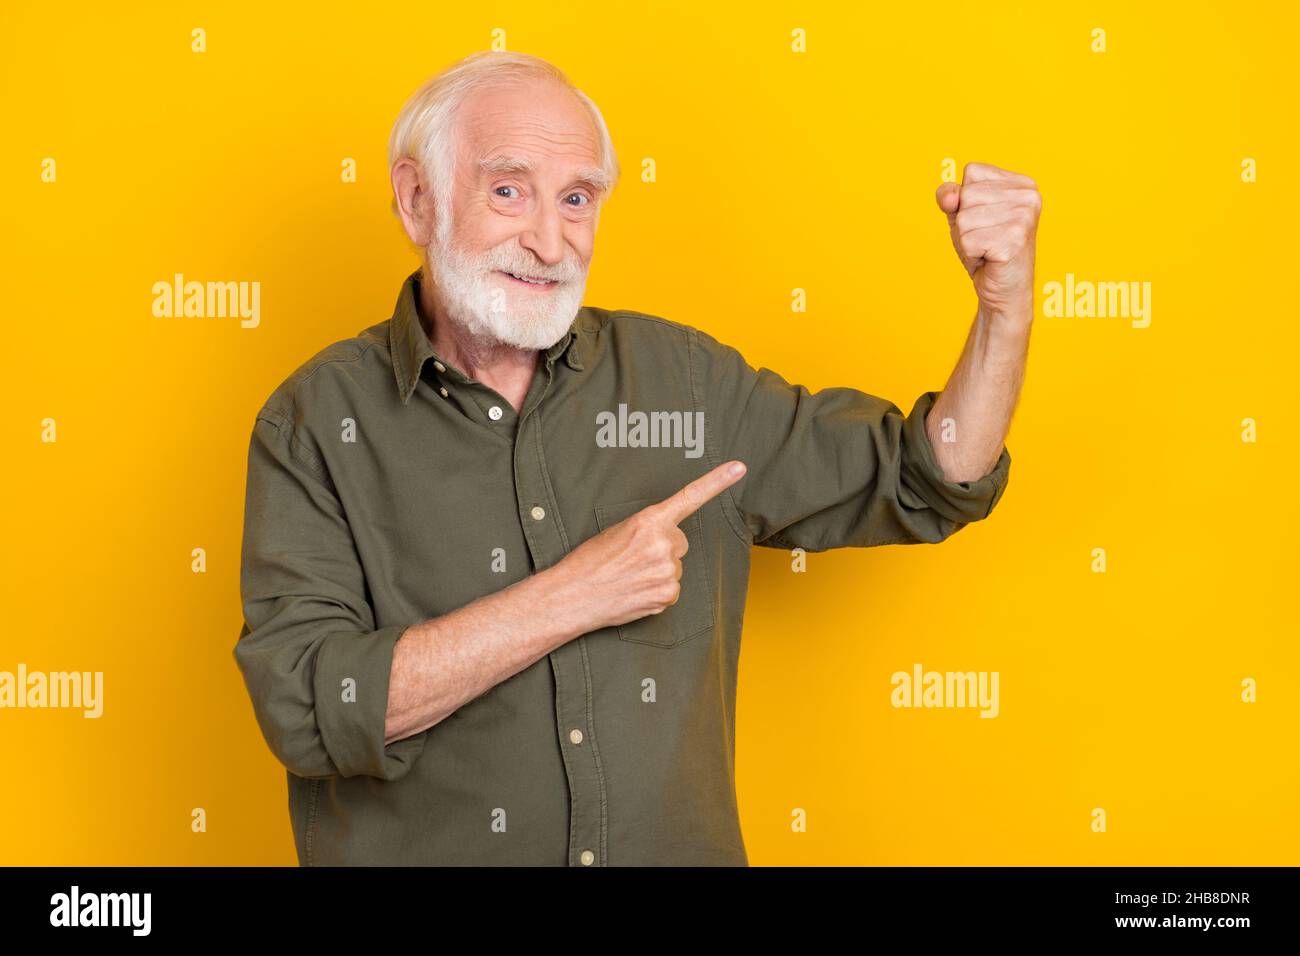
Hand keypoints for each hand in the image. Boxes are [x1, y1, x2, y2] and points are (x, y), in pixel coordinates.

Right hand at [557, 460, 746, 630]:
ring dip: (657, 571)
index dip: (717, 481)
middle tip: (631, 558)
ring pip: (675, 567)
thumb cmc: (589, 562)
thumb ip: (648, 530)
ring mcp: (668, 571)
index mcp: (649, 521)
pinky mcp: (668, 595)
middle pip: (678, 542)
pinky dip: (656, 590)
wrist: (572, 596)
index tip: (739, 468)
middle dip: (661, 548)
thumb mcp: (616, 532)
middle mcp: (664, 544)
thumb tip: (666, 543)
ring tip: (629, 576)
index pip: (690, 497)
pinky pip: (672, 588)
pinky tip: (635, 590)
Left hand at [936, 162, 1041, 323]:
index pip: (972, 171)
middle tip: (985, 240)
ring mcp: (1024, 216)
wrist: (1004, 290)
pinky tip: (989, 260)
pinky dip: (971, 255)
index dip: (965, 199)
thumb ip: (950, 197)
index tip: (984, 220)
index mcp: (1021, 182)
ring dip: (966, 241)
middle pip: (966, 196)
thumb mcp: (962, 216)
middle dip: (965, 223)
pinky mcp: (1014, 239)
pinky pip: (968, 241)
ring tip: (987, 249)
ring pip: (964, 219)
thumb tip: (950, 197)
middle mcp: (1028, 195)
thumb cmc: (984, 250)